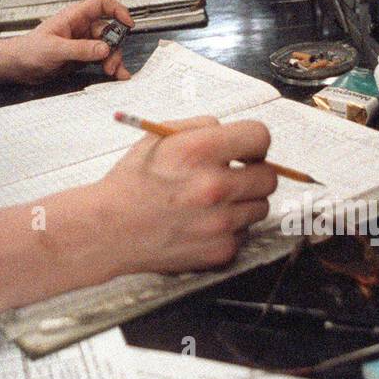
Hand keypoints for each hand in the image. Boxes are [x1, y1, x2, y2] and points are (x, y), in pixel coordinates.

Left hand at [11, 0, 133, 83]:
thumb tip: (103, 49)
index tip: (128, 23)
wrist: (18, 66)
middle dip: (115, 45)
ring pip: (108, 46)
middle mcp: (81, 27)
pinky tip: (114, 74)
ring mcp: (83, 42)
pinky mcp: (82, 56)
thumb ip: (80, 49)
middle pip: (109, 30)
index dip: (118, 10)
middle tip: (112, 61)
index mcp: (74, 17)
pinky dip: (110, 66)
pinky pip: (102, 58)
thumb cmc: (29, 50)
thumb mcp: (55, 49)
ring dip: (114, 59)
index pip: (102, 4)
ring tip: (112, 72)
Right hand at [93, 117, 276, 273]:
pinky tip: (203, 223)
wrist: (108, 230)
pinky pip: (244, 233)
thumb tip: (235, 135)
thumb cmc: (132, 182)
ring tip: (212, 202)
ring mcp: (221, 223)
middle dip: (254, 173)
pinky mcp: (220, 250)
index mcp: (199, 151)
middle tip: (233, 175)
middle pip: (269, 176)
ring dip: (243, 202)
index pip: (260, 137)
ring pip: (260, 207)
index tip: (246, 150)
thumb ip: (202, 128)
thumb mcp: (158, 137)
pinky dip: (230, 228)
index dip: (253, 142)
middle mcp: (215, 187)